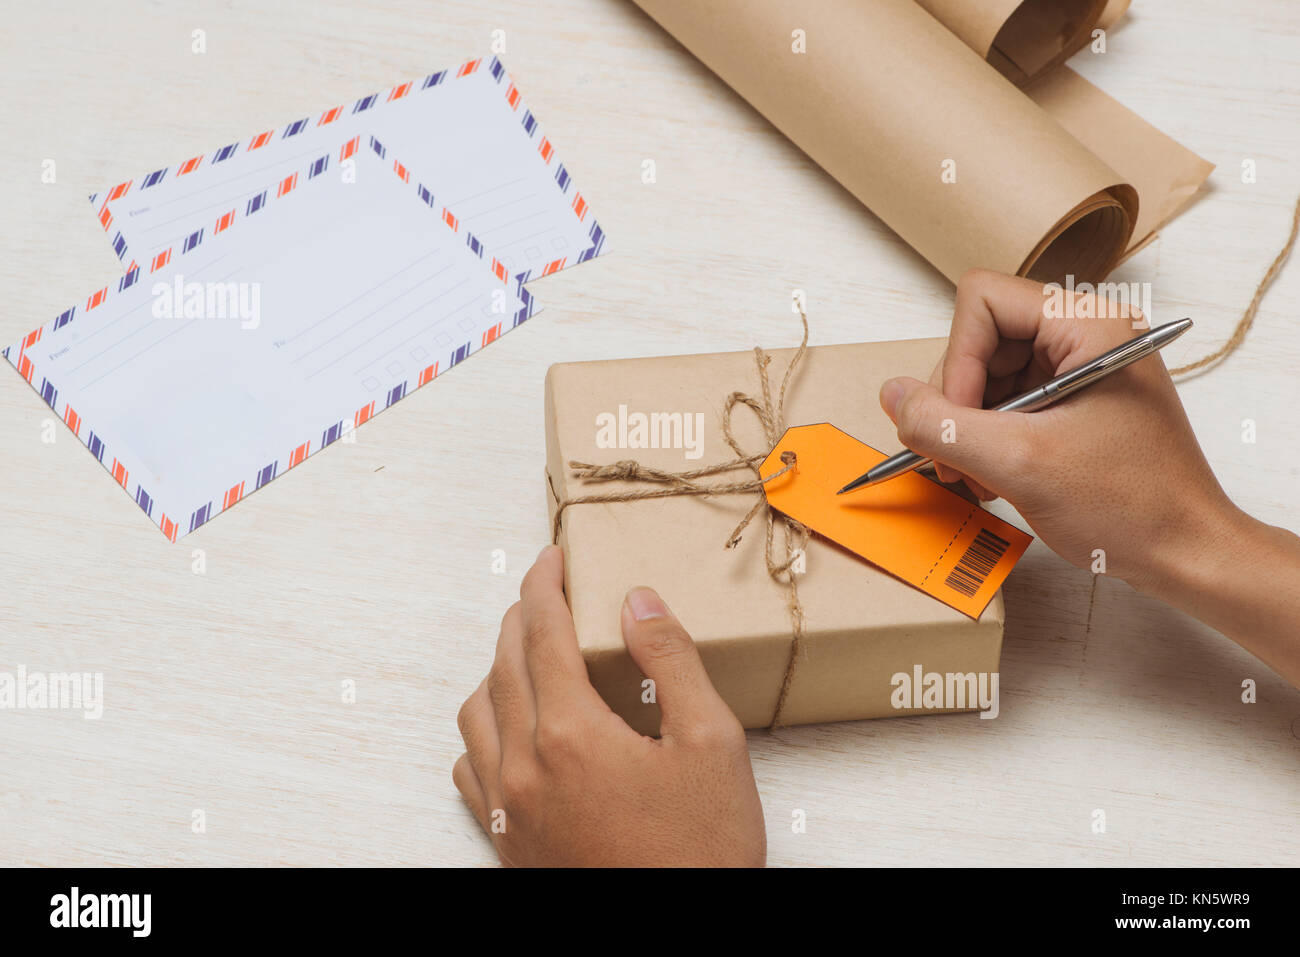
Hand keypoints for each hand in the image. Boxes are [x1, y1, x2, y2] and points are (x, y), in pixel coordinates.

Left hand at [453, 546, 765, 866]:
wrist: (682, 936)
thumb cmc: (703, 851)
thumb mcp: (710, 742)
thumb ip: (671, 660)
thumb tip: (636, 600)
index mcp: (571, 733)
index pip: (541, 632)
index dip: (544, 584)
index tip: (552, 558)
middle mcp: (525, 766)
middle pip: (503, 663)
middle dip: (522, 616)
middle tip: (549, 594)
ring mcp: (509, 807)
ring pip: (477, 712)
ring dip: (498, 668)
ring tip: (530, 652)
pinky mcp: (507, 840)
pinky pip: (471, 769)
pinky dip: (483, 730)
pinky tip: (510, 727)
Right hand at [876, 268, 1239, 591]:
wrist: (1184, 554)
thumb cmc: (1130, 507)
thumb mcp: (1020, 464)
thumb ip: (944, 426)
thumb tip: (891, 394)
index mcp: (1088, 325)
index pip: (983, 301)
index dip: (956, 360)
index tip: (959, 422)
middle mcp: (1085, 335)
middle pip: (979, 339)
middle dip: (957, 403)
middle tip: (955, 462)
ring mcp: (1079, 369)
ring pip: (986, 374)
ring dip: (967, 429)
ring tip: (978, 478)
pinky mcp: (1073, 402)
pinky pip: (1006, 401)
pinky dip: (987, 441)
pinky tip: (994, 478)